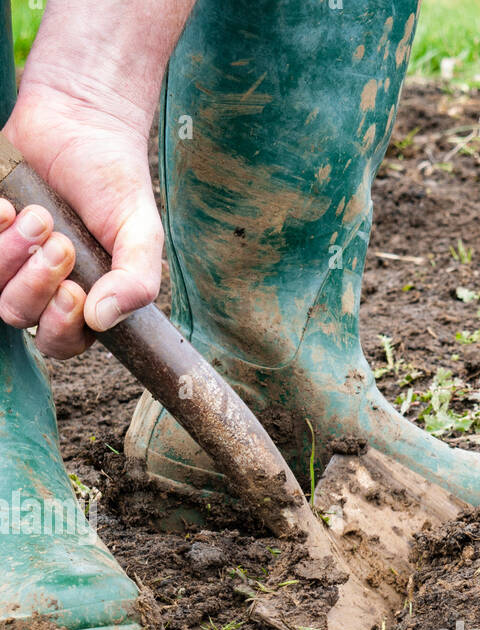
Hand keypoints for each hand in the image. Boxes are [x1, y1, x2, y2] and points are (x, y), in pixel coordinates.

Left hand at [0, 83, 161, 358]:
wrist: (79, 114)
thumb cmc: (113, 176)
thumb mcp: (141, 232)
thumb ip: (136, 281)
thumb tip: (102, 319)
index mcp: (80, 295)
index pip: (59, 341)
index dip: (60, 328)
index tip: (74, 292)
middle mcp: (38, 281)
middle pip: (17, 315)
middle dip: (35, 286)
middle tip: (60, 245)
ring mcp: (6, 253)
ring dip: (11, 255)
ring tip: (38, 216)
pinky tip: (8, 206)